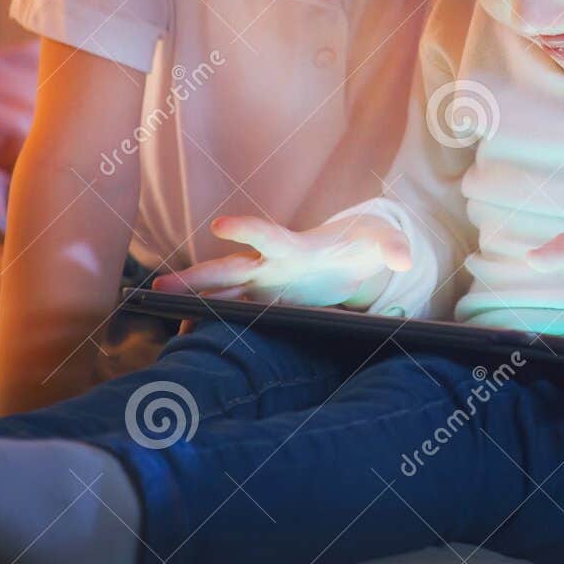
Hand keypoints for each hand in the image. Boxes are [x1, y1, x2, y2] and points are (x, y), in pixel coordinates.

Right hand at [152, 213, 411, 306]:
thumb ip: (393, 249)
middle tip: (160, 290)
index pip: (267, 235)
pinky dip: (209, 321)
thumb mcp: (381, 246)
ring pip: (219, 291)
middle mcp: (270, 265)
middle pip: (227, 269)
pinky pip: (229, 311)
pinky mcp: (262, 301)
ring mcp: (262, 283)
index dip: (247, 228)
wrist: (349, 257)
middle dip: (195, 277)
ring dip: (192, 301)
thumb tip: (405, 259)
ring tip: (158, 316)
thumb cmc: (362, 246)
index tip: (222, 225)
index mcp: (295, 248)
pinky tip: (187, 338)